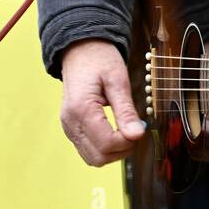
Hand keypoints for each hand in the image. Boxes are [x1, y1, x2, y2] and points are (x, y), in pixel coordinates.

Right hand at [59, 39, 145, 166]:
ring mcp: (68, 127)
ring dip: (113, 152)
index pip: (106, 143)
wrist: (80, 50)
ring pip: (93, 158)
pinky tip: (115, 131)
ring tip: (125, 130)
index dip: (128, 141)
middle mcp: (70, 122)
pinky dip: (104, 148)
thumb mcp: (118, 80)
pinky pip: (88, 150)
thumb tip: (137, 135)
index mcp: (81, 109)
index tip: (140, 128)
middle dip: (122, 149)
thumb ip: (126, 110)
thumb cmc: (99, 60)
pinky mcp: (71, 128)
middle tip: (135, 130)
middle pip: (98, 157)